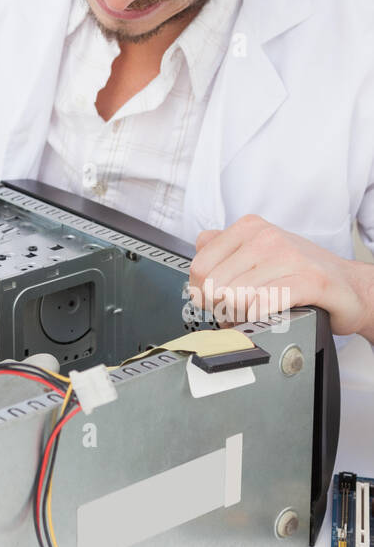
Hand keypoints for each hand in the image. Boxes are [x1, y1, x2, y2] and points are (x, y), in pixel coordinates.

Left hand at [188, 213, 373, 338]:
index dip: (204, 293)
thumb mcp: (256, 255)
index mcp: (248, 228)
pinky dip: (260, 317)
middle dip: (222, 309)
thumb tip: (197, 275)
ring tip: (259, 315)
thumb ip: (222, 256)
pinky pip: (265, 303)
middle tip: (240, 313)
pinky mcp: (309, 280)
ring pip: (235, 297)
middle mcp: (265, 237)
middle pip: (213, 286)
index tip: (218, 302)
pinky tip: (271, 316)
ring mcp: (288, 256)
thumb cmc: (300, 274)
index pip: (199, 266)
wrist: (349, 286)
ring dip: (242, 318)